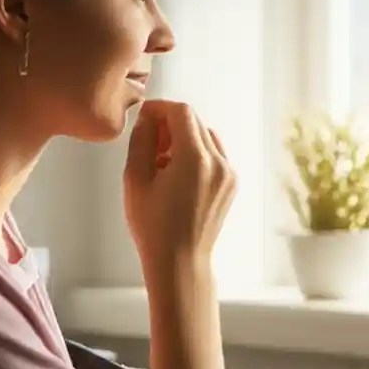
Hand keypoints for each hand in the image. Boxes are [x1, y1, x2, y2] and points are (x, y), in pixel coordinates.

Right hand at [123, 100, 235, 272]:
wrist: (180, 260)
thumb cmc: (153, 225)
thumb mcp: (135, 179)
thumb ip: (142, 141)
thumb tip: (149, 119)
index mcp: (196, 159)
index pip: (182, 112)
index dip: (160, 108)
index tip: (144, 117)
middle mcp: (220, 162)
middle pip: (195, 122)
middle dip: (170, 124)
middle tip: (148, 142)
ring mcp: (230, 174)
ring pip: (207, 137)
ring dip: (184, 138)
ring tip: (161, 160)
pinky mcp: (232, 185)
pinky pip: (215, 155)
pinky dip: (197, 154)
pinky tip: (177, 174)